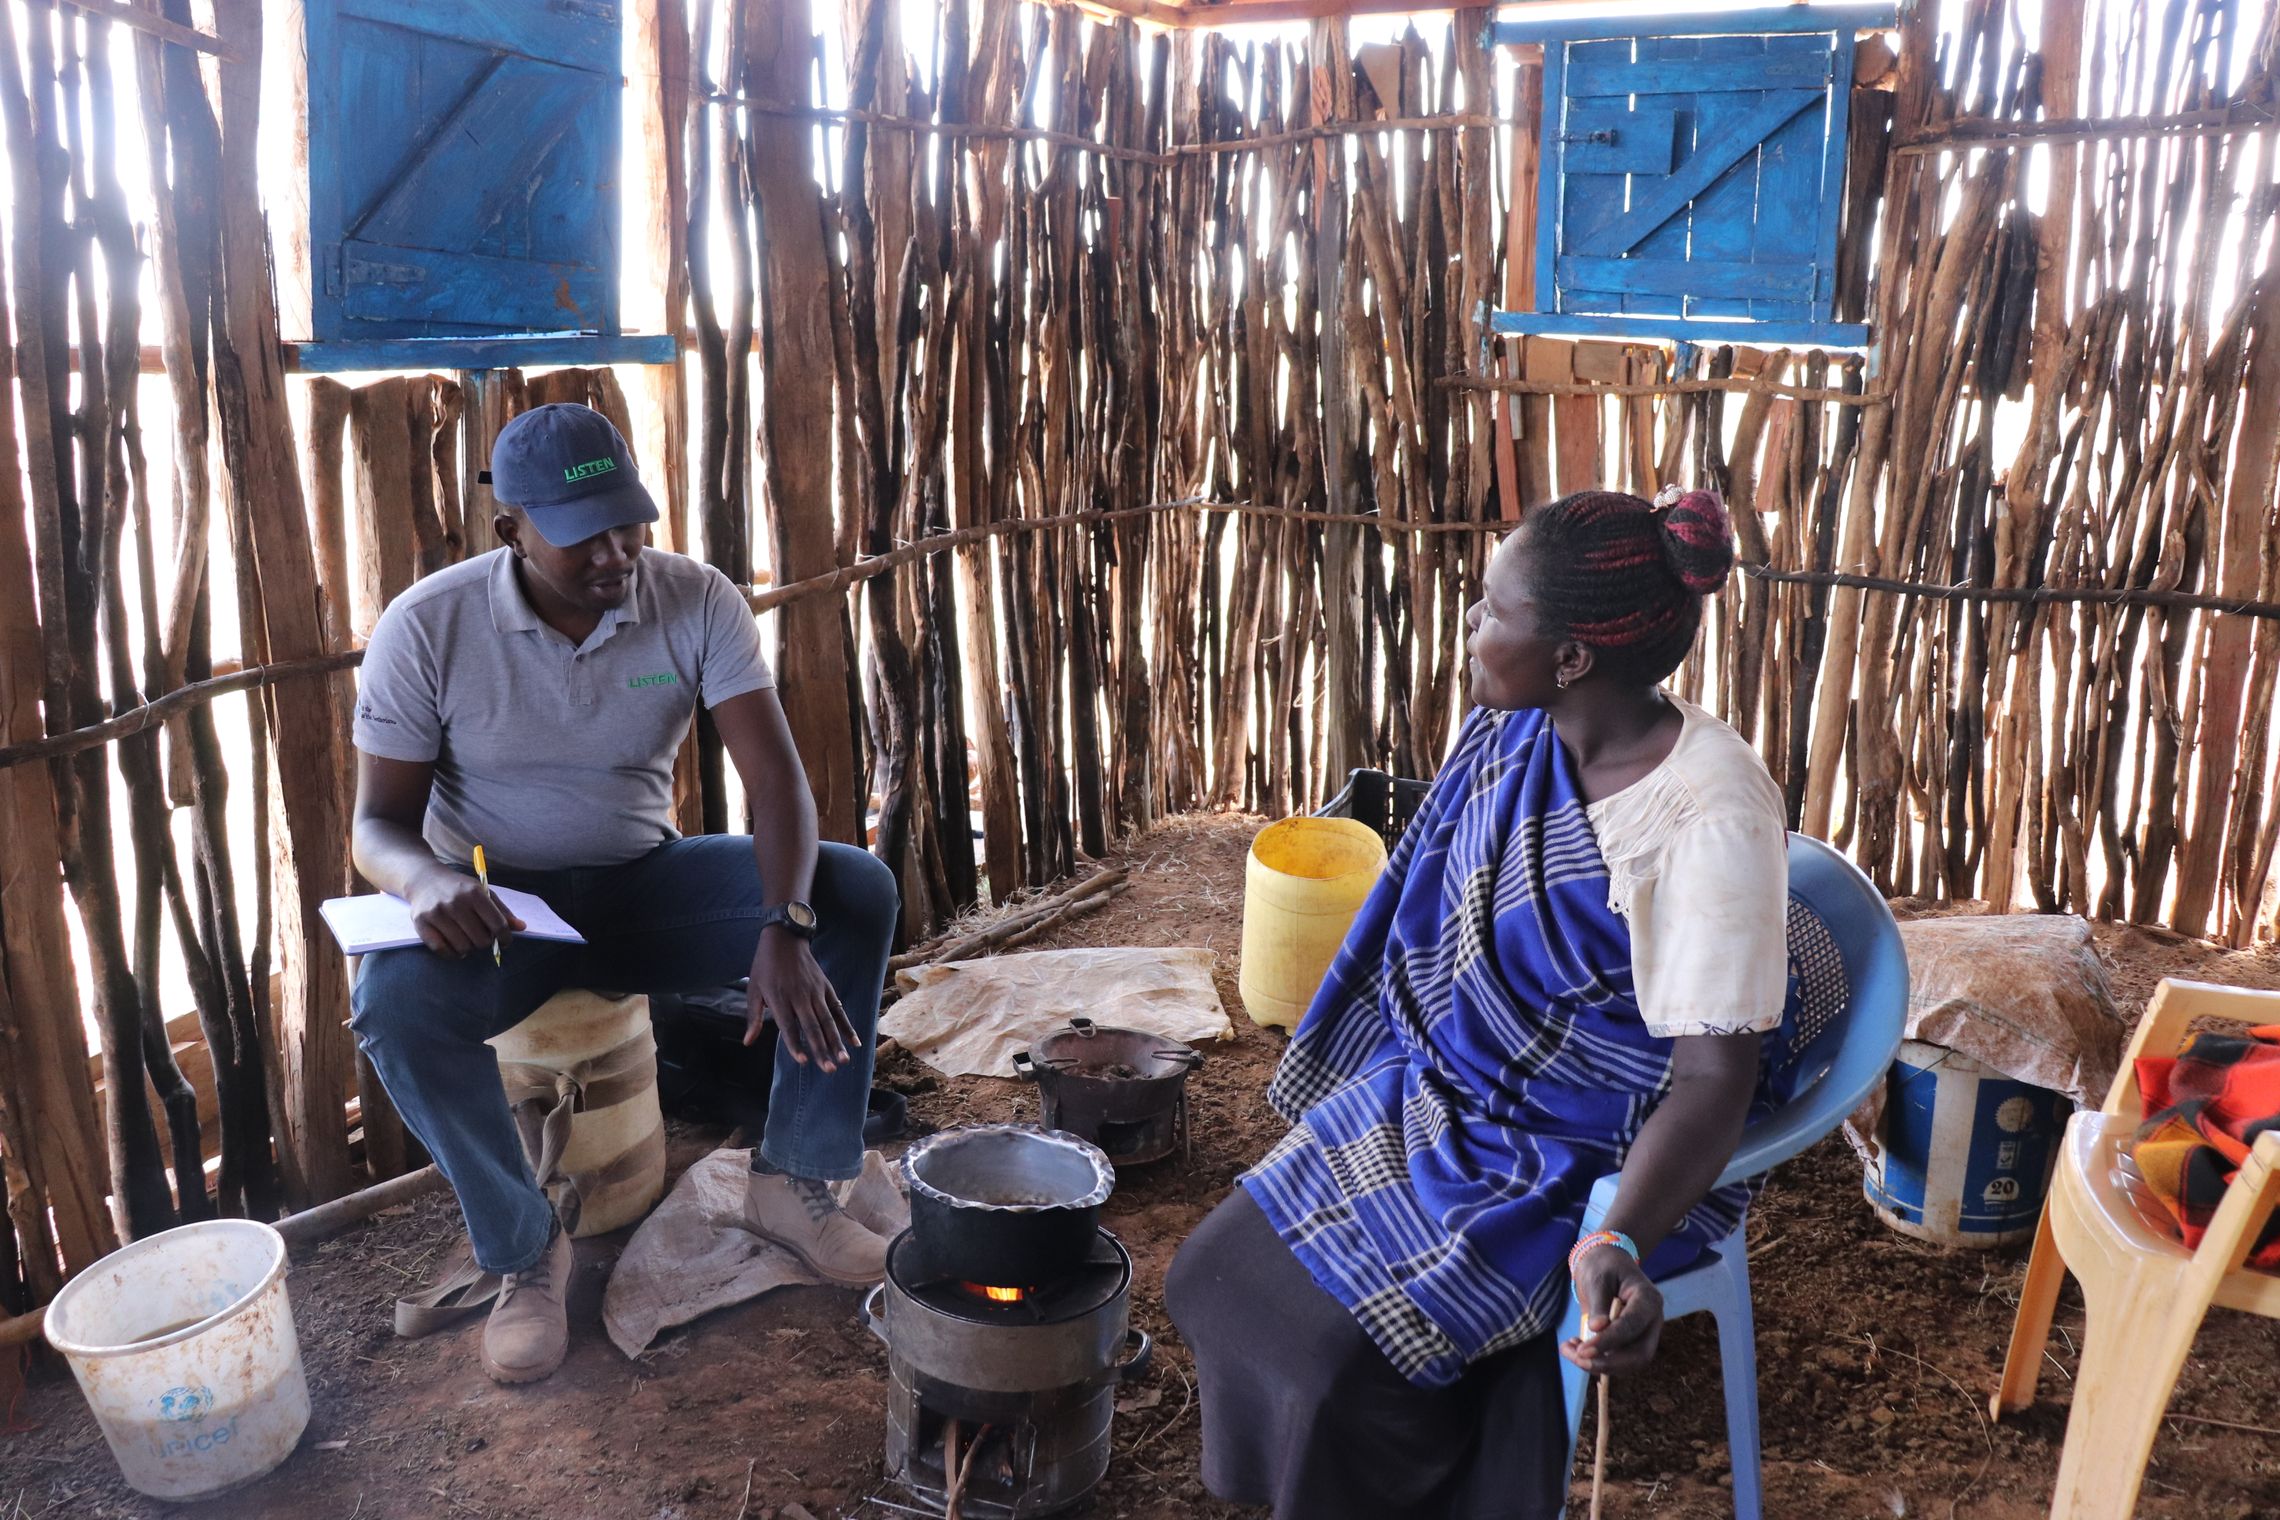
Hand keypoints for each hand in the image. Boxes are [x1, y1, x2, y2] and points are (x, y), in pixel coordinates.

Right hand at [404, 866, 522, 958]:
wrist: (424, 879)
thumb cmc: (458, 888)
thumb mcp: (482, 892)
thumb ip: (502, 911)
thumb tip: (522, 927)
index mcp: (475, 893)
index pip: (498, 924)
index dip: (506, 938)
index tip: (505, 942)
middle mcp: (456, 903)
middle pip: (481, 940)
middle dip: (486, 943)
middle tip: (482, 938)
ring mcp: (437, 913)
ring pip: (463, 947)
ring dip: (468, 949)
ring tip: (467, 940)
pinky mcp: (421, 923)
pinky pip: (441, 950)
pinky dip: (451, 954)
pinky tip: (454, 946)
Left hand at [747, 929, 857, 1071]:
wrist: (784, 938)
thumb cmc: (765, 967)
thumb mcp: (753, 989)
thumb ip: (753, 1017)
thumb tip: (748, 1042)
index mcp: (779, 998)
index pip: (789, 1026)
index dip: (795, 1044)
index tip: (803, 1061)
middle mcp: (800, 996)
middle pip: (812, 1027)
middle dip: (821, 1050)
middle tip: (829, 1070)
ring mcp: (816, 992)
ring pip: (828, 1021)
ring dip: (837, 1042)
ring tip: (844, 1061)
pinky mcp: (826, 988)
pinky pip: (838, 1010)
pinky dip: (847, 1026)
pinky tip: (854, 1042)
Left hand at [1559, 1244, 1663, 1376]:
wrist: (1608, 1265)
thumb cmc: (1604, 1267)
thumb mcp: (1598, 1278)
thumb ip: (1599, 1303)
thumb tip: (1597, 1329)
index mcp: (1648, 1300)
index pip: (1632, 1326)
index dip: (1608, 1341)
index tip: (1583, 1350)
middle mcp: (1652, 1321)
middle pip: (1639, 1355)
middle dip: (1607, 1363)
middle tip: (1577, 1358)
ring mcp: (1645, 1334)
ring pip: (1630, 1363)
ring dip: (1600, 1366)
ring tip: (1570, 1351)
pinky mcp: (1633, 1343)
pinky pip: (1620, 1360)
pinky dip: (1599, 1361)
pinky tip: (1577, 1349)